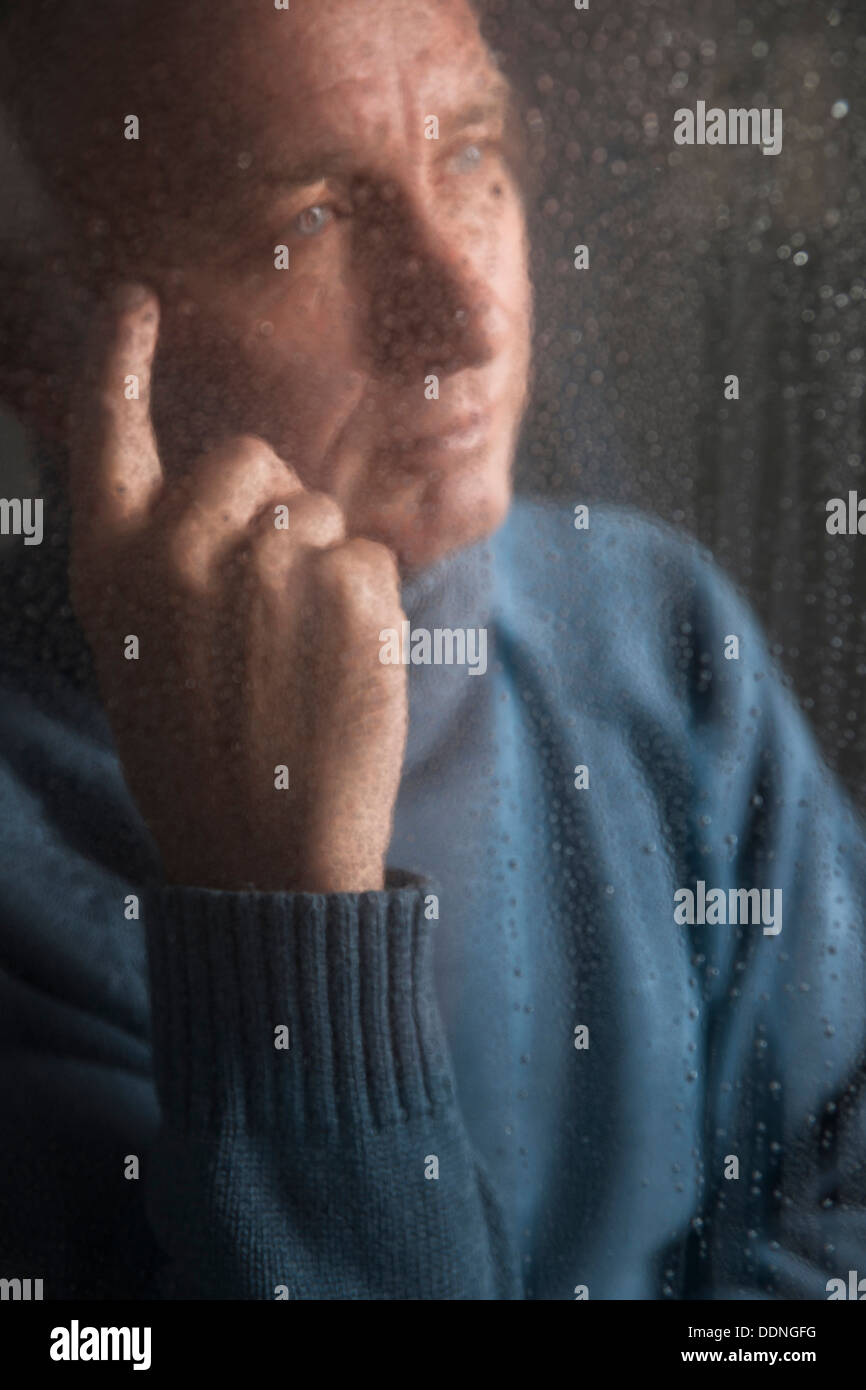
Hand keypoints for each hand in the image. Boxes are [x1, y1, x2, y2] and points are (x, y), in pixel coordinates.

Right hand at [67, 284, 407, 891]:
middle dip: (272, 509)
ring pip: (318, 512)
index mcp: (113, 566)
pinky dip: (367, 607)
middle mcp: (179, 547)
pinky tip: (337, 674)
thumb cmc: (200, 758)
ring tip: (295, 662)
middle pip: (251, 458)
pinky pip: (370, 557)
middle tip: (265, 608)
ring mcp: (265, 564)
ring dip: (319, 570)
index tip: (135, 301)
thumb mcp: (140, 655)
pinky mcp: (347, 590)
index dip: (119, 361)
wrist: (262, 858)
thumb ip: (164, 565)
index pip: (110, 432)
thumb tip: (236, 497)